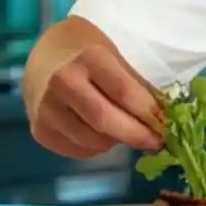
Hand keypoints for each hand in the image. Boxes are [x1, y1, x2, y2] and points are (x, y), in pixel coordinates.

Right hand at [27, 42, 163, 159]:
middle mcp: (63, 82)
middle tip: (155, 142)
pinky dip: (96, 147)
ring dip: (116, 141)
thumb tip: (163, 118)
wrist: (45, 58)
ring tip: (124, 131)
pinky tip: (100, 133)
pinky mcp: (40, 130)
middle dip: (137, 135)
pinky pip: (78, 150)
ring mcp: (47, 108)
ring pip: (93, 141)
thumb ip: (137, 85)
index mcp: (88, 58)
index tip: (166, 125)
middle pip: (106, 121)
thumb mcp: (115, 56)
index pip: (124, 93)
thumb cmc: (88, 54)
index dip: (149, 113)